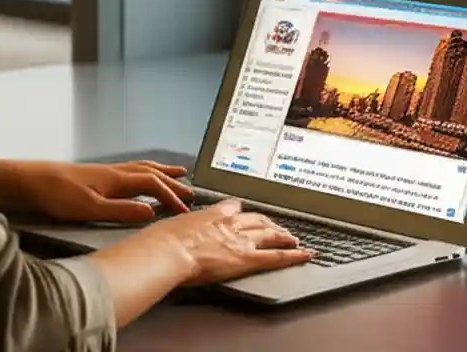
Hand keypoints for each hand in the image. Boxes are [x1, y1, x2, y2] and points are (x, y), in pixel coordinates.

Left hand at [0, 159, 192, 223]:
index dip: (172, 197)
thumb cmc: (58, 196)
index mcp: (118, 180)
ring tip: (178, 172)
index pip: (154, 185)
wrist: (31, 180)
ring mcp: (107, 171)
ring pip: (143, 167)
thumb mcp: (91, 209)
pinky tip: (142, 175)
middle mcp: (116, 171)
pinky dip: (147, 170)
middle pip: (153, 173)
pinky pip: (132, 168)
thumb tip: (152, 213)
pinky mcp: (97, 173)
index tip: (185, 211)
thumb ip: (122, 211)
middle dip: (174, 182)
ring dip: (163, 171)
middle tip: (192, 191)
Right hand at [138, 199, 313, 284]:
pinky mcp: (246, 258)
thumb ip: (180, 226)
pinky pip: (276, 256)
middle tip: (278, 228)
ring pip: (270, 235)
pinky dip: (294, 256)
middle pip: (256, 220)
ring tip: (294, 240)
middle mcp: (230, 224)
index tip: (244, 213)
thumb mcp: (170, 225)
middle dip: (269, 224)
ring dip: (284, 236)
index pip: (233, 208)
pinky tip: (305, 255)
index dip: (241, 212)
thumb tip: (176, 229)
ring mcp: (240, 240)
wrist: (167, 250)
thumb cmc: (161, 241)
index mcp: (211, 215)